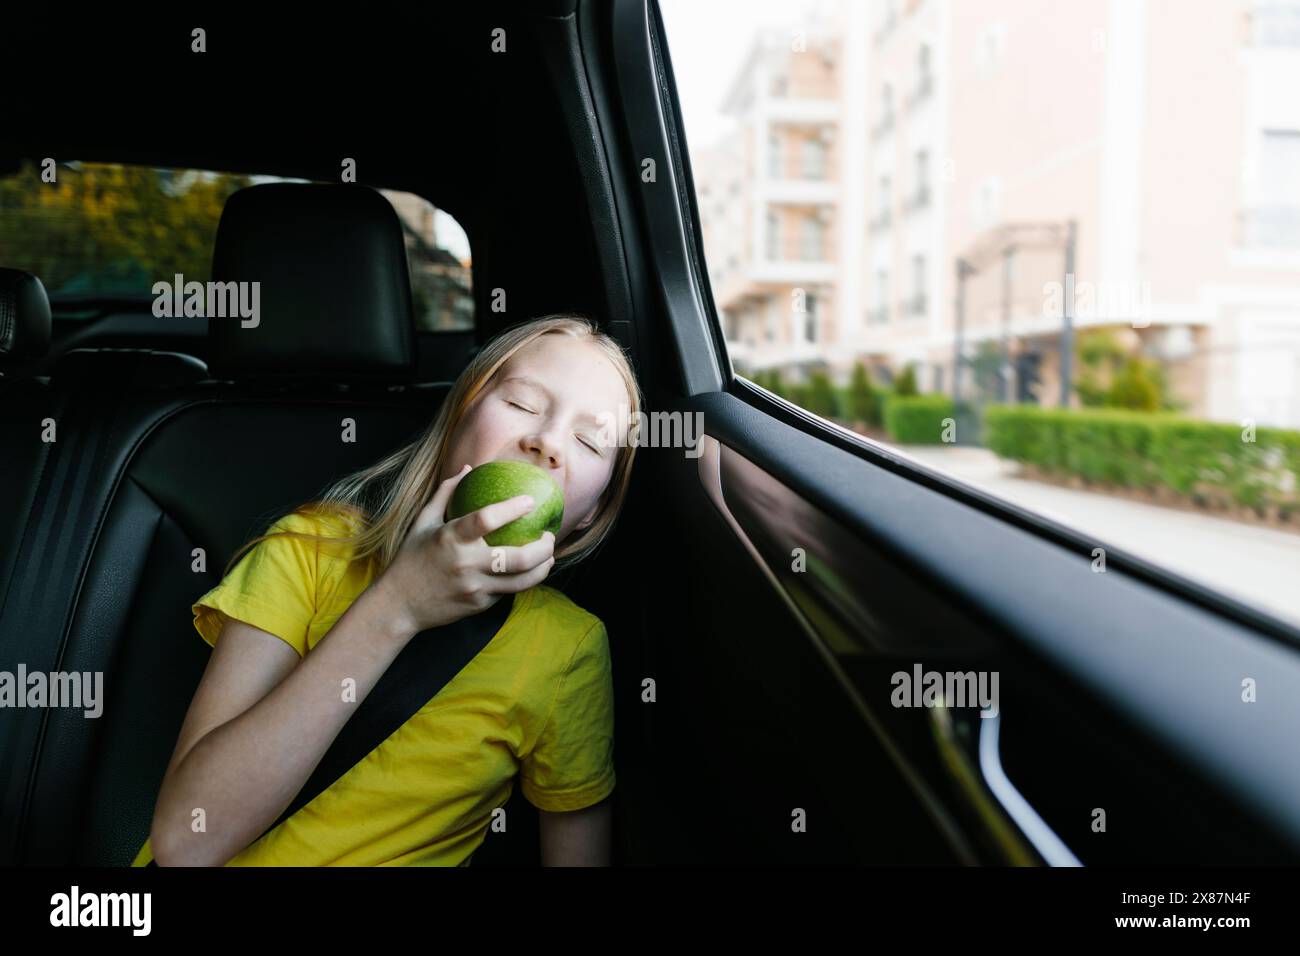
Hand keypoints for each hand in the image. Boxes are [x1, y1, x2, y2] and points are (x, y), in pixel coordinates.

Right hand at [376, 464, 556, 637]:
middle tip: (549, 536)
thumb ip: (445, 493)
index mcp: (450, 538)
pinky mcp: (478, 605)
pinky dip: (521, 580)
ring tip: (549, 556)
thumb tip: (468, 468)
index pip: (486, 519)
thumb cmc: (411, 557)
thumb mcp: (423, 521)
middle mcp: (465, 564)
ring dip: (542, 567)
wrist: (399, 604)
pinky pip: (507, 591)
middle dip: (543, 547)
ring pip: (521, 581)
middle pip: (517, 558)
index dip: (512, 508)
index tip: (530, 501)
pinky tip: (529, 571)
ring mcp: (474, 588)